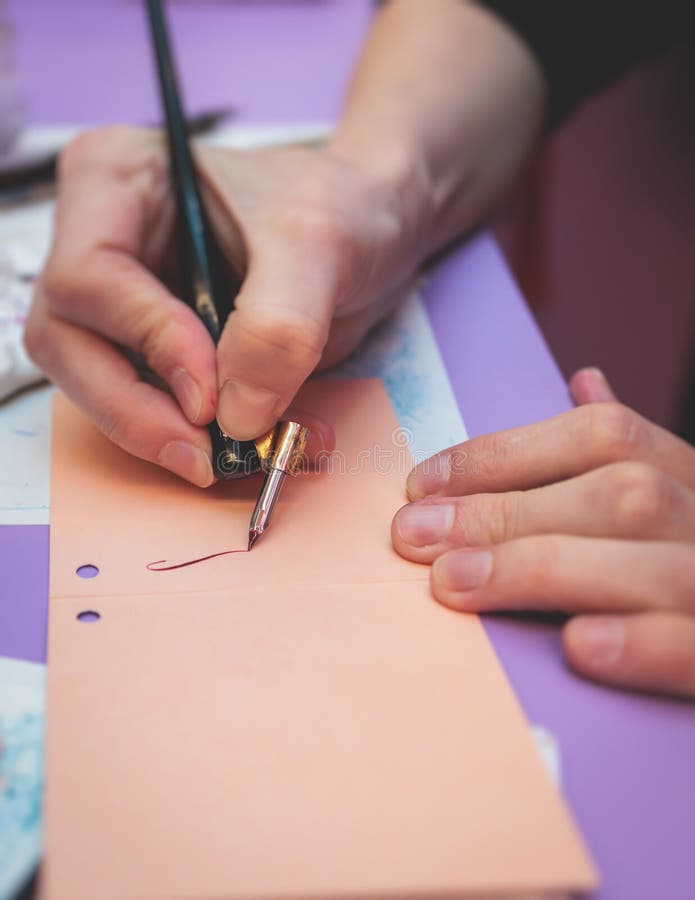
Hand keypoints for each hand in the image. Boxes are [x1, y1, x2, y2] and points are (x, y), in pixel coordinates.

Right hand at [25, 127, 423, 483]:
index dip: (147, 341)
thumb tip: (235, 418)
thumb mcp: (320, 246)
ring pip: (95, 386)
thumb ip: (278, 325)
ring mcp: (118, 301)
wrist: (370, 237)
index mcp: (115, 180)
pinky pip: (143, 405)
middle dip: (134, 410)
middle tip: (205, 459)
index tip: (211, 395)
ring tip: (233, 457)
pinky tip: (244, 446)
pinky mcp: (149, 349)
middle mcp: (99, 240)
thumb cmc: (339, 210)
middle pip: (67, 342)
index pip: (88, 277)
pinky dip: (187, 438)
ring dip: (160, 434)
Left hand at [392, 368, 694, 698]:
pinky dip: (640, 645)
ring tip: (452, 583)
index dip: (505, 452)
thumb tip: (582, 378)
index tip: (421, 484)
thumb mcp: (678, 489)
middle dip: (506, 511)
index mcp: (694, 474)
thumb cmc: (692, 553)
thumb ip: (630, 450)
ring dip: (542, 570)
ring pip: (657, 569)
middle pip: (619, 495)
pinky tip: (577, 645)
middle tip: (413, 536)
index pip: (603, 434)